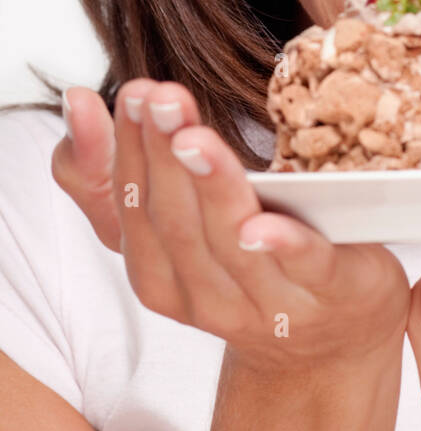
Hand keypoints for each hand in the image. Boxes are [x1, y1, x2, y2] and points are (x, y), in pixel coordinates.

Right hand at [51, 79, 409, 365]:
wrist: (330, 336)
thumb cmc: (244, 263)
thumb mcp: (172, 223)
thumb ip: (110, 172)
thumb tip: (76, 100)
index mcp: (159, 275)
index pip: (132, 205)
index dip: (129, 147)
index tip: (134, 93)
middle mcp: (206, 297)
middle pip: (175, 221)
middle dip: (165, 154)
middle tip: (163, 97)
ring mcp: (270, 302)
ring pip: (230, 243)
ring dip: (212, 185)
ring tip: (196, 138)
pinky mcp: (333, 290)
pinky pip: (304, 267)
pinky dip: (281, 244)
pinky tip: (262, 224)